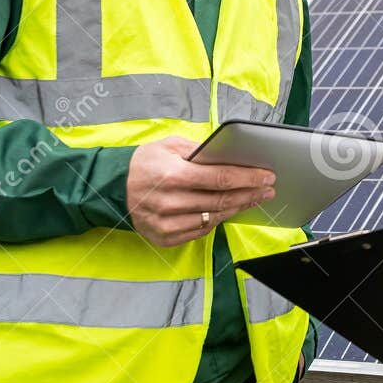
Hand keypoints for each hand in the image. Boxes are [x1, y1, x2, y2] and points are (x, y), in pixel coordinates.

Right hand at [126, 136, 274, 247]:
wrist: (114, 189)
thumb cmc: (145, 163)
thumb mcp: (169, 145)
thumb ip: (199, 150)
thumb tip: (230, 156)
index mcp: (173, 175)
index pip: (221, 179)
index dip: (248, 178)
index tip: (267, 176)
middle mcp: (170, 202)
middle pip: (222, 200)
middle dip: (250, 193)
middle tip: (268, 188)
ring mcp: (167, 223)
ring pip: (214, 217)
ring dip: (238, 208)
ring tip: (254, 198)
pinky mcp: (165, 237)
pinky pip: (200, 230)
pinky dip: (217, 219)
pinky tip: (229, 210)